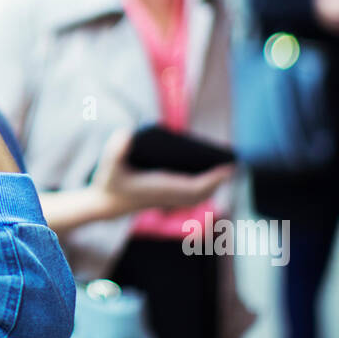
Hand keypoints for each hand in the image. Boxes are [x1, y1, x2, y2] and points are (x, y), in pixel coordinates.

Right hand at [88, 127, 236, 217]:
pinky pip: (192, 196)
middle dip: (219, 180)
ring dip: (213, 184)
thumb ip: (115, 149)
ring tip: (225, 168)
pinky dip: (204, 187)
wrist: (105, 204)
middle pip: (202, 192)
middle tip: (233, 164)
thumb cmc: (108, 182)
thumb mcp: (108, 164)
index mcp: (161, 189)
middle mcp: (168, 196)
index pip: (195, 187)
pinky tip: (210, 175)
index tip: (228, 168)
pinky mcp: (166, 199)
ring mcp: (168, 199)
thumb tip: (126, 133)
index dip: (213, 178)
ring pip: (199, 195)